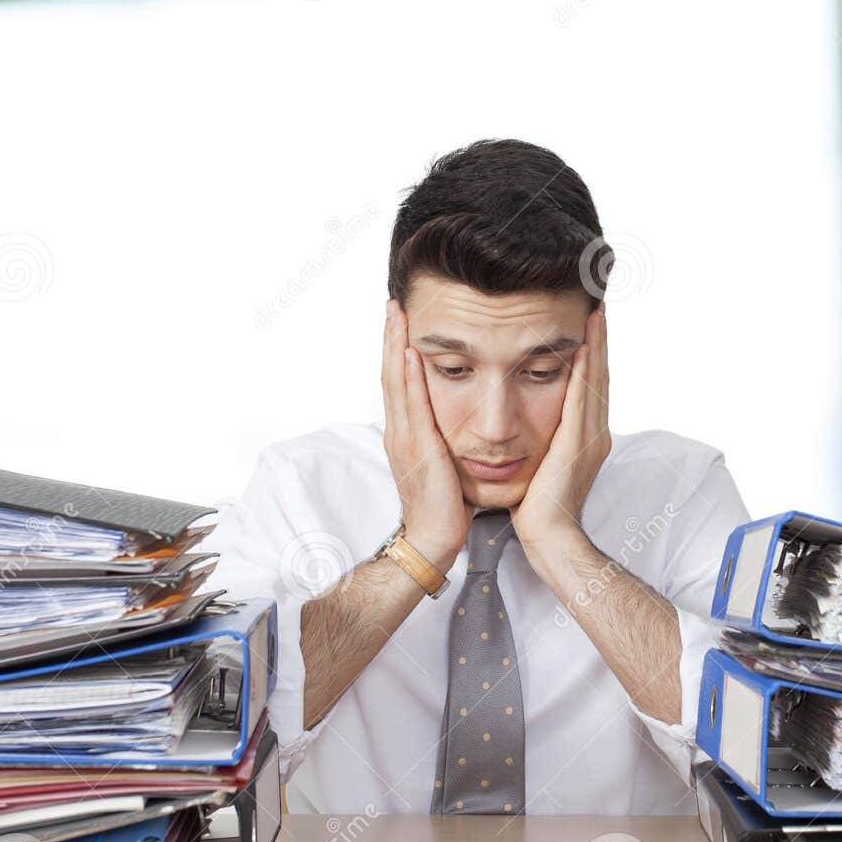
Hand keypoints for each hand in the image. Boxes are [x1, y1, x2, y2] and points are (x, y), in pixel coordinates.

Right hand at [380, 299, 468, 568]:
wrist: (433, 537)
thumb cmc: (442, 505)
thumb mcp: (439, 462)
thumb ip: (438, 437)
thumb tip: (449, 419)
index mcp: (405, 432)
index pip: (399, 381)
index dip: (397, 348)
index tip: (401, 320)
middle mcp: (399, 430)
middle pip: (391, 373)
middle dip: (392, 337)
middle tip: (394, 303)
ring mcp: (404, 437)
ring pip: (396, 382)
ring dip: (396, 346)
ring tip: (399, 315)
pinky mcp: (417, 447)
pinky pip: (412, 405)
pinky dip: (409, 377)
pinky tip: (412, 354)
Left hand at [511, 305, 610, 566]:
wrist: (551, 539)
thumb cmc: (540, 510)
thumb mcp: (544, 466)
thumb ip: (546, 442)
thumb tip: (534, 426)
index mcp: (587, 436)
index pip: (591, 384)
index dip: (593, 352)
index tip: (590, 322)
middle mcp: (595, 432)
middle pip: (599, 374)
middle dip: (600, 339)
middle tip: (599, 304)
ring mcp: (591, 437)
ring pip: (595, 380)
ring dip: (596, 344)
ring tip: (595, 312)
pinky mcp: (578, 443)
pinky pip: (582, 397)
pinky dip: (584, 369)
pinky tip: (582, 345)